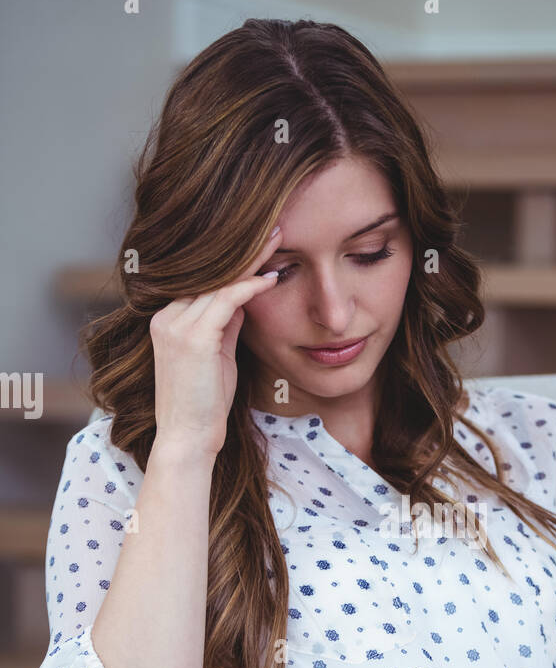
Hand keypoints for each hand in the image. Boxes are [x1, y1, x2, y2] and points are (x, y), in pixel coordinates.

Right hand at [149, 224, 283, 459]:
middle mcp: (165, 317)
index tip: (261, 244)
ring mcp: (175, 326)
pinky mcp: (193, 339)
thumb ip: (224, 326)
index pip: (202, 280)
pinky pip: (226, 301)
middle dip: (245, 251)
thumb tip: (242, 299)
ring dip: (252, 261)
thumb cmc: (205, 403)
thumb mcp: (217, 356)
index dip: (234, 262)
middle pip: (209, 273)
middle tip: (274, 229)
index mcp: (166, 319)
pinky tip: (271, 278)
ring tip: (278, 241)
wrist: (188, 438)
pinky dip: (250, 288)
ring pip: (218, 281)